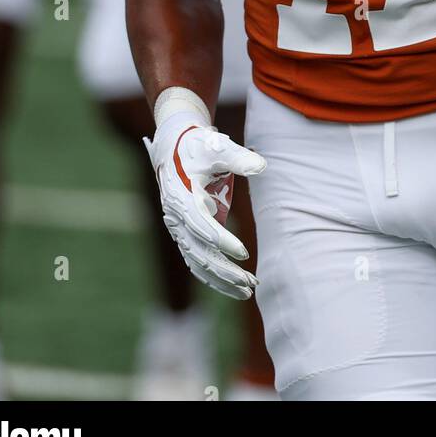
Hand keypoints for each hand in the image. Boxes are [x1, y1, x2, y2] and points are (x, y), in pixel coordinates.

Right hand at [144, 111, 265, 298]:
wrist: (174, 150)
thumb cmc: (198, 147)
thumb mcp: (215, 147)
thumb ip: (237, 157)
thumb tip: (261, 166)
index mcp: (180, 196)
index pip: (200, 224)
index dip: (221, 239)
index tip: (244, 252)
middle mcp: (176, 217)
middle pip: (199, 251)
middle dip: (225, 270)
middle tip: (251, 282)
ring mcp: (179, 229)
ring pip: (198, 263)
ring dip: (221, 279)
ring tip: (249, 289)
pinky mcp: (186, 235)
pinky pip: (198, 262)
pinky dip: (215, 277)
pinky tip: (235, 288)